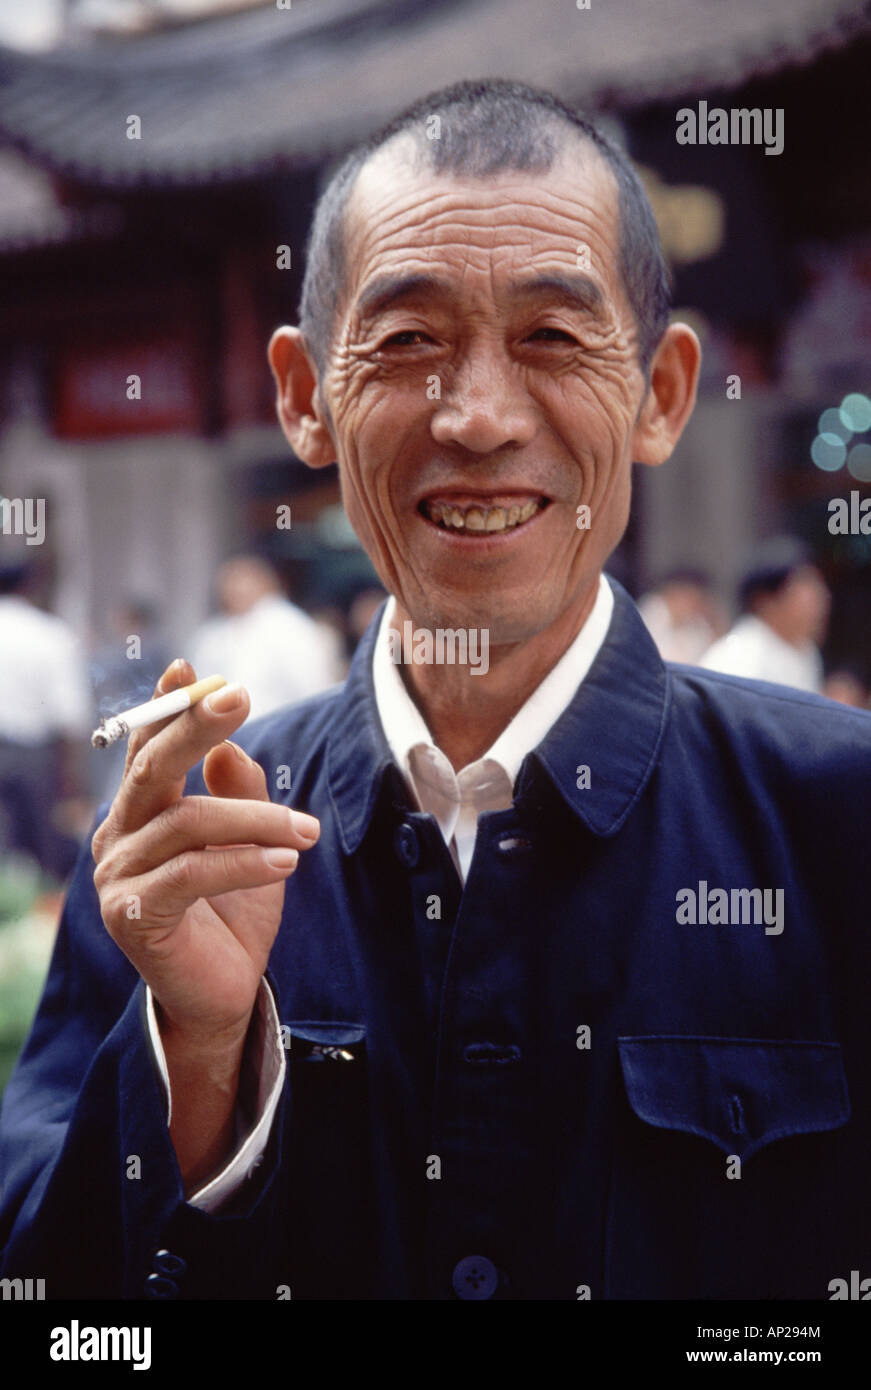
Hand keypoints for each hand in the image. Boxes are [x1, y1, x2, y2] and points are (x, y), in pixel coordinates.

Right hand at [92, 658, 318, 1048]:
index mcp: (141, 813)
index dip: (166, 707)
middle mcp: (118, 837)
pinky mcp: (133, 915)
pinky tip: (287, 861)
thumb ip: (241, 794)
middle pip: (152, 769)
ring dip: (256, 820)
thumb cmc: (235, 914)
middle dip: (196, 727)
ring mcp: (118, 877)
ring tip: (309, 831)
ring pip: (188, 822)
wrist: (222, 996)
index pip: (146, 748)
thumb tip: (231, 746)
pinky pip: (192, 873)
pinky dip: (245, 862)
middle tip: (240, 694)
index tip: (192, 668)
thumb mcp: (251, 843)